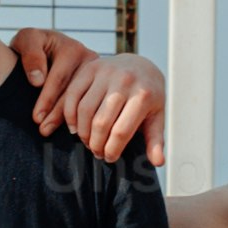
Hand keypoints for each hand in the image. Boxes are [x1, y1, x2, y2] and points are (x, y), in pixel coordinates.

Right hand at [10, 24, 166, 162]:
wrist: (140, 65)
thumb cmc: (148, 97)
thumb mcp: (157, 117)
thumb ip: (155, 141)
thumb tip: (158, 162)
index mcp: (144, 95)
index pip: (121, 132)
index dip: (112, 150)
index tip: (109, 158)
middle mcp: (124, 81)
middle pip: (101, 123)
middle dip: (96, 144)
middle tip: (97, 152)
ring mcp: (106, 72)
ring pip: (85, 110)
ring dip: (83, 132)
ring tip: (88, 141)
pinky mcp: (90, 68)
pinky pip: (73, 95)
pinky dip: (69, 115)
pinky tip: (75, 128)